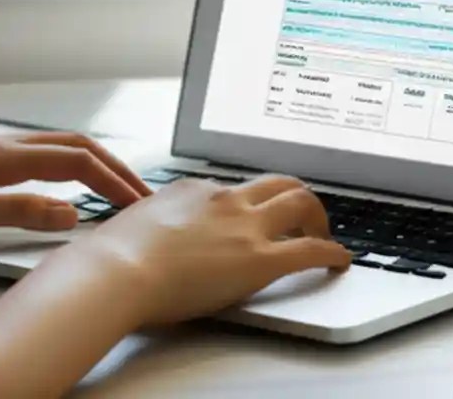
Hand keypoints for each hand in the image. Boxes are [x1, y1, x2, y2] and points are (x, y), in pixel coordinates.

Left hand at [0, 132, 152, 243]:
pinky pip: (40, 153)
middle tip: (140, 194)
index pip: (75, 162)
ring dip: (94, 163)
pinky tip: (69, 182)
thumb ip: (19, 211)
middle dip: (114, 166)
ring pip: (58, 145)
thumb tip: (72, 212)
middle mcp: (1, 144)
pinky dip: (70, 164)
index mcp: (2, 156)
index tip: (135, 204)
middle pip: (75, 144)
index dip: (111, 181)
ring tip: (116, 187)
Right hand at [71, 175, 351, 326]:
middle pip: (277, 182)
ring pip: (300, 202)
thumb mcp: (133, 223)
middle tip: (304, 216)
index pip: (233, 189)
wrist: (116, 270)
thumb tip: (150, 231)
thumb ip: (153, 222)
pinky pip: (310, 249)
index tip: (251, 215)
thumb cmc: (113, 256)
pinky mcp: (260, 258)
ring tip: (324, 234)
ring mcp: (245, 225)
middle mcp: (225, 198)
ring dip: (318, 217)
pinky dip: (332, 253)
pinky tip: (339, 260)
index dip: (248, 204)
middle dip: (296, 197)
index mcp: (194, 190)